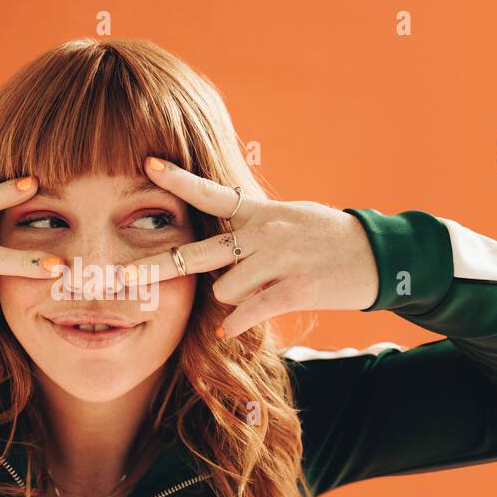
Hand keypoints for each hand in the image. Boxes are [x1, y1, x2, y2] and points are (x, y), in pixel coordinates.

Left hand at [118, 158, 379, 337]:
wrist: (376, 255)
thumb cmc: (325, 238)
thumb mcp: (287, 218)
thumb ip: (249, 226)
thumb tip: (212, 251)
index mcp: (258, 212)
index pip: (210, 192)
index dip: (177, 180)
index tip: (147, 165)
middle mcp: (262, 232)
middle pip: (198, 255)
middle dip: (157, 269)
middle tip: (119, 279)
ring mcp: (277, 260)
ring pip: (224, 292)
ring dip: (233, 299)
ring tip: (262, 290)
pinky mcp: (292, 289)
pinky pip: (247, 313)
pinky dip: (235, 325)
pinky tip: (229, 331)